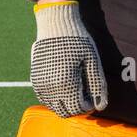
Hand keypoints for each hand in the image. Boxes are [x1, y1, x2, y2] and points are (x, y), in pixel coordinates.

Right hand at [30, 1, 108, 117]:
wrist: (55, 24)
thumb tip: (101, 106)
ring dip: (65, 102)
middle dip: (77, 106)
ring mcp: (40, 84)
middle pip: (65, 111)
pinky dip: (55, 97)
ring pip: (53, 106)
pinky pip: (45, 98)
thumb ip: (97, 85)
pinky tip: (64, 83)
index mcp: (66, 84)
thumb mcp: (92, 61)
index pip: (78, 108)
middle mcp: (50, 88)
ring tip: (75, 85)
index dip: (89, 105)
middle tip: (85, 92)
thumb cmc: (78, 41)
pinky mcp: (35, 79)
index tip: (93, 93)